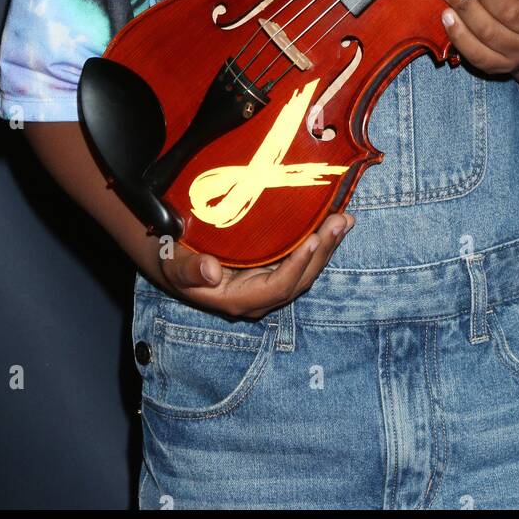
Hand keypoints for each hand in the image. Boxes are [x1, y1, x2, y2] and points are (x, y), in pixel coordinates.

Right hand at [157, 212, 355, 319]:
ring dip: (328, 244)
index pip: (278, 286)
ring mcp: (269, 283)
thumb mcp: (174, 265)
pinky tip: (334, 220)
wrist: (175, 261)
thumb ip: (189, 270)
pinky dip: (320, 240)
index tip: (313, 240)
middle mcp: (260, 296)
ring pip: (307, 269)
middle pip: (301, 278)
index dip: (297, 265)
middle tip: (340, 222)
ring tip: (345, 219)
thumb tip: (212, 270)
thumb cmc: (173, 261)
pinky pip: (302, 257)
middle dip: (323, 251)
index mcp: (239, 299)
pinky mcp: (274, 268)